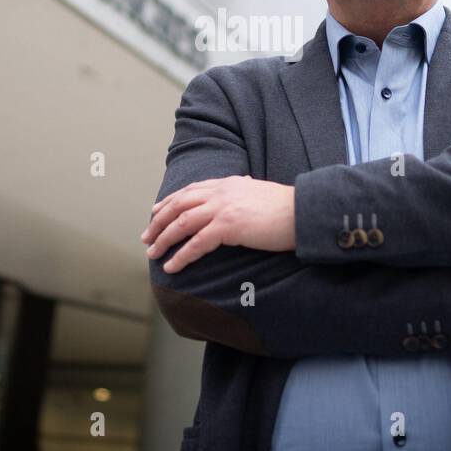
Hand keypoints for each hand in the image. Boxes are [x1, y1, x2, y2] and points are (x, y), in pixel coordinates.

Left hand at [142, 175, 295, 272]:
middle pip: (179, 205)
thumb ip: (244, 190)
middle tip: (146, 237)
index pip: (189, 191)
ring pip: (182, 222)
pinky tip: (172, 267)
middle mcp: (221, 192)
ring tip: (152, 253)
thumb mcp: (259, 193)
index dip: (168, 202)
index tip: (155, 212)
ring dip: (163, 239)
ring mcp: (223, 207)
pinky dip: (181, 256)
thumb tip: (240, 185)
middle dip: (158, 222)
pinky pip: (196, 243)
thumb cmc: (286, 208)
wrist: (303, 212)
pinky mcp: (228, 226)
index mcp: (227, 183)